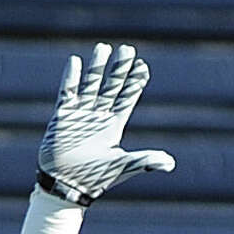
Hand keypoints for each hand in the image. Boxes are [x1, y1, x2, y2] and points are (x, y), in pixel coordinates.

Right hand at [36, 42, 174, 205]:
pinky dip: (71, 78)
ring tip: (104, 48)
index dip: (134, 83)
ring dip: (97, 68)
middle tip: (127, 49)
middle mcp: (98, 118)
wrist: (66, 186)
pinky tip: (75, 62)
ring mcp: (80, 115)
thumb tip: (170, 163)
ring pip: (90, 85)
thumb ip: (146, 160)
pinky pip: (67, 93)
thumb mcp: (123, 166)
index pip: (126, 99)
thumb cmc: (95, 179)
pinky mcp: (62, 117)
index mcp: (113, 127)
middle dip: (119, 69)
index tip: (143, 66)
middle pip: (111, 87)